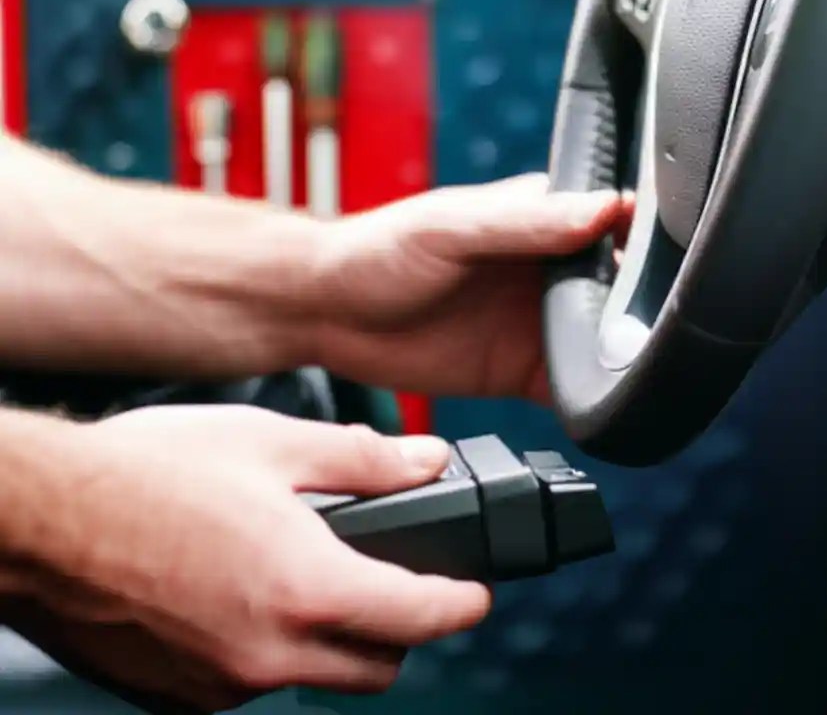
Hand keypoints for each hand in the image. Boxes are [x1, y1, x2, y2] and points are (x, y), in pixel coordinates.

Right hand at [2, 406, 489, 713]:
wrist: (34, 523)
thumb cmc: (139, 477)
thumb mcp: (270, 445)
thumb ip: (363, 460)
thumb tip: (425, 462)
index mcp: (305, 590)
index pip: (421, 617)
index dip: (462, 604)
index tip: (475, 595)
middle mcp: (268, 653)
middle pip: (378, 667)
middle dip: (401, 630)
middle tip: (393, 584)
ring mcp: (221, 684)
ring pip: (315, 679)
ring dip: (330, 642)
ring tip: (302, 579)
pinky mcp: (180, 698)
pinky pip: (253, 685)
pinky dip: (270, 652)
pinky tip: (243, 599)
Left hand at [312, 174, 633, 401]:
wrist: (326, 313)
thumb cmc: (379, 250)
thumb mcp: (452, 226)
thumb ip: (527, 222)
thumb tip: (602, 209)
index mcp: (543, 220)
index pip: (614, 224)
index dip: (647, 242)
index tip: (669, 264)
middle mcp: (551, 271)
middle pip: (622, 289)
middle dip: (645, 307)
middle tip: (660, 326)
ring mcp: (540, 324)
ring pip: (604, 342)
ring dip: (623, 355)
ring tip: (640, 367)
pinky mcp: (522, 372)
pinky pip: (572, 389)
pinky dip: (591, 400)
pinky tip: (600, 404)